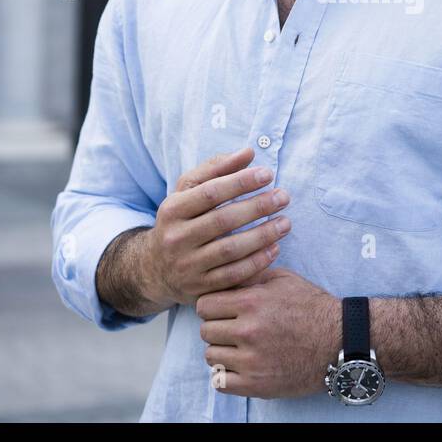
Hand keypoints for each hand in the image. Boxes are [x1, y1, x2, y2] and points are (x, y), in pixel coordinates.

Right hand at [142, 147, 291, 306]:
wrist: (156, 268)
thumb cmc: (181, 220)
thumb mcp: (188, 191)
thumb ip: (217, 168)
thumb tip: (249, 152)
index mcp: (172, 209)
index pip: (210, 193)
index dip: (241, 182)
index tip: (268, 174)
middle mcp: (176, 238)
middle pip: (223, 221)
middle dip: (257, 207)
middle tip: (283, 196)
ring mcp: (187, 266)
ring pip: (231, 250)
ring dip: (263, 235)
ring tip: (286, 222)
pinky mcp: (200, 289)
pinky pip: (234, 275)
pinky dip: (257, 262)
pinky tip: (275, 248)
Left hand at [197, 268, 340, 398]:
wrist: (339, 341)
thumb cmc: (312, 307)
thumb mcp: (283, 279)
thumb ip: (251, 276)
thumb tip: (225, 274)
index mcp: (251, 302)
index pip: (204, 305)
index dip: (212, 306)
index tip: (222, 310)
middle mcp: (248, 331)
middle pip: (205, 330)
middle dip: (217, 327)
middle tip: (232, 329)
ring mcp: (251, 361)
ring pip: (211, 356)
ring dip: (222, 351)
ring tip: (239, 348)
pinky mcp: (256, 385)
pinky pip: (220, 381)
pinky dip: (226, 374)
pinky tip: (240, 366)